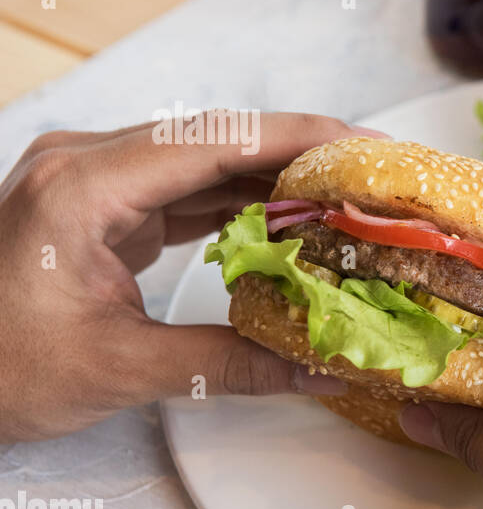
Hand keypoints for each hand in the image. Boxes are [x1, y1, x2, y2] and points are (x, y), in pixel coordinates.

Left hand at [0, 111, 375, 441]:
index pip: (213, 140)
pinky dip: (236, 203)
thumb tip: (320, 369)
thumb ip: (228, 363)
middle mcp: (84, 164)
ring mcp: (87, 181)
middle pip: (215, 139)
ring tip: (346, 201)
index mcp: (82, 187)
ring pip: (202, 160)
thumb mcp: (119, 370)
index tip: (366, 147)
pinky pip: (181, 188)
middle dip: (300, 155)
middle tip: (373, 178)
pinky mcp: (95, 206)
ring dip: (273, 179)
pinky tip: (286, 221)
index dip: (299, 138)